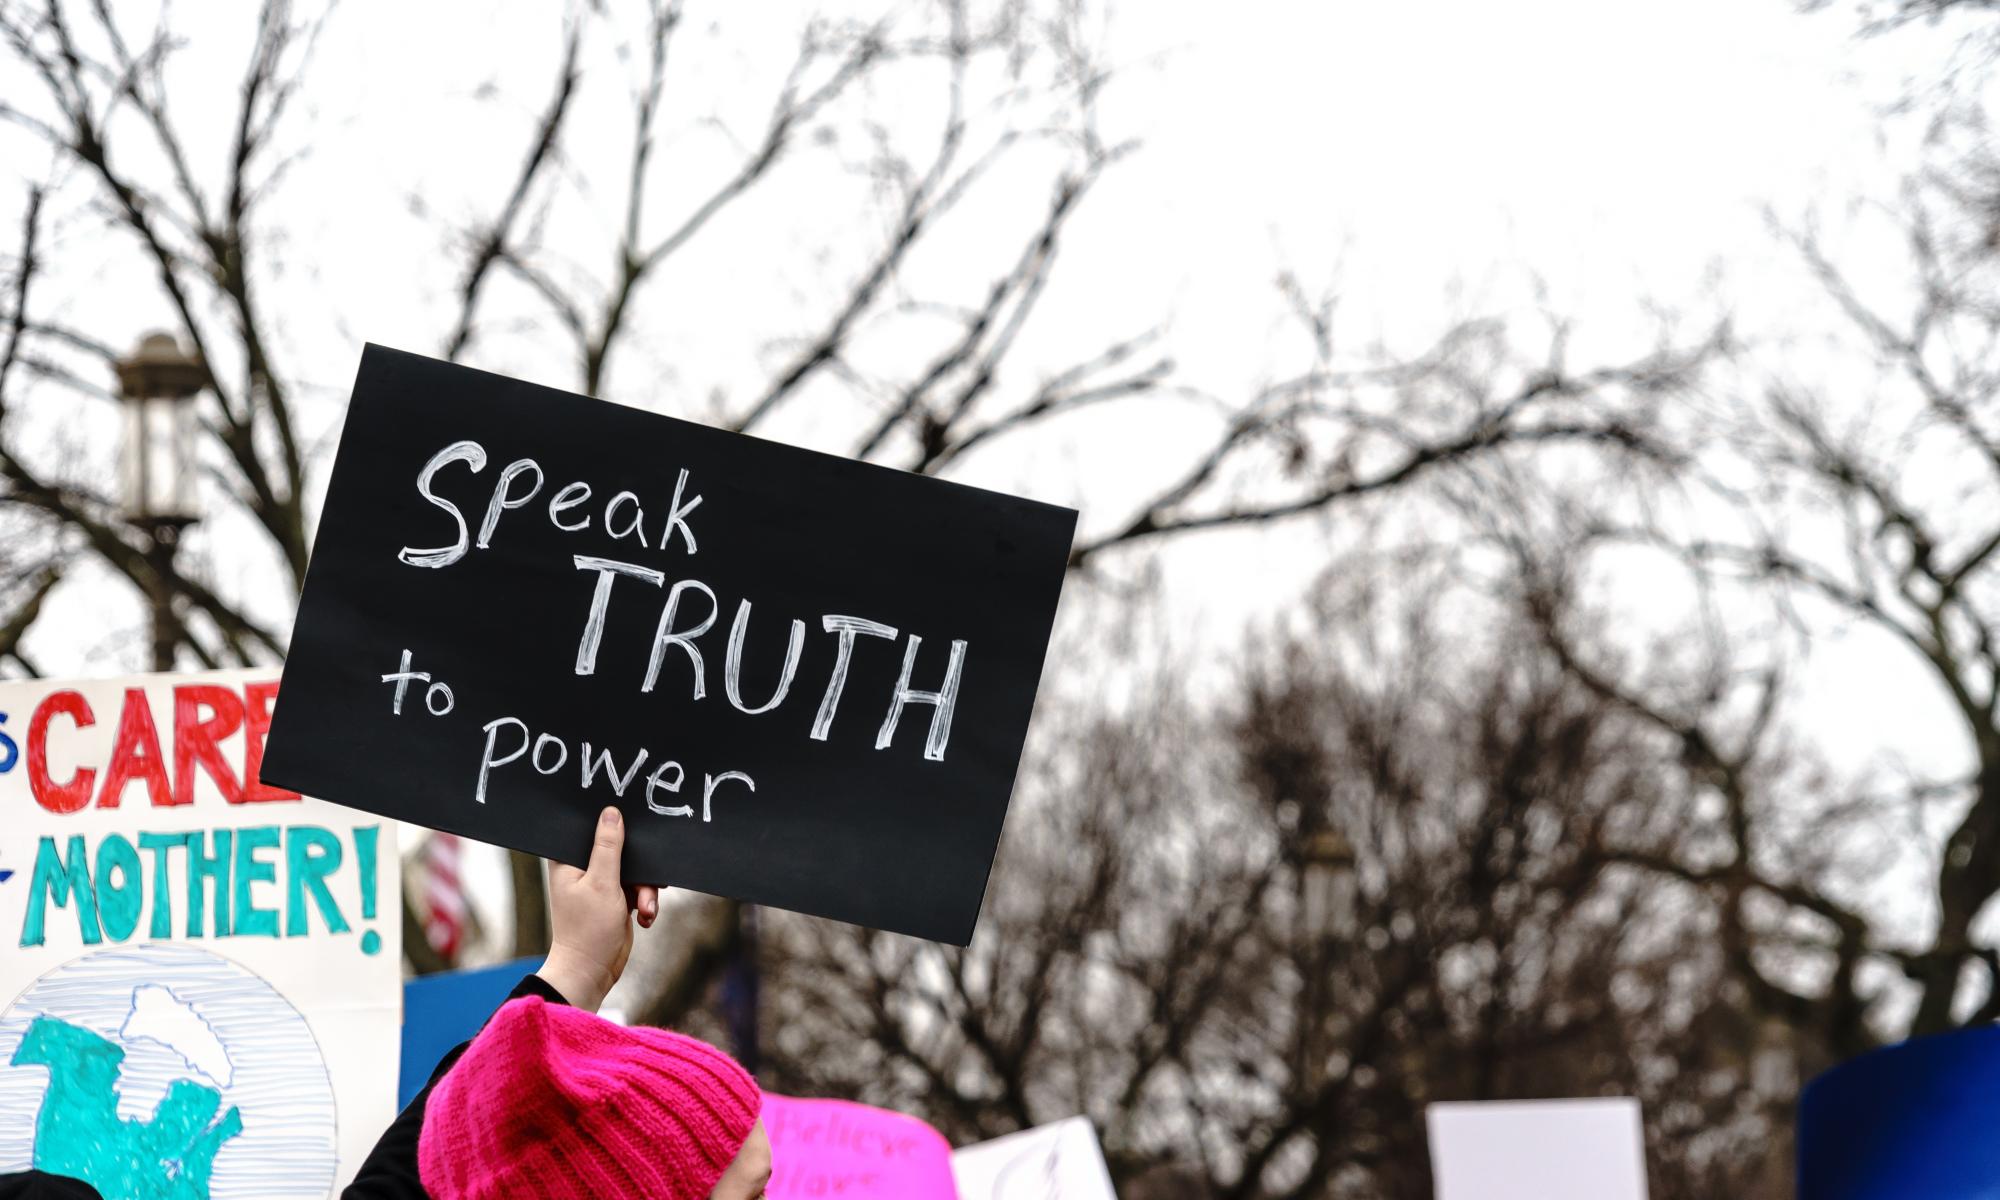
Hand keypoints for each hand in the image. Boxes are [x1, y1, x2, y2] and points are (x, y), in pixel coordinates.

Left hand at [538, 806, 659, 1012]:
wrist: (593, 971)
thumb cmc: (588, 930)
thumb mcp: (602, 883)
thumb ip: (608, 847)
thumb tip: (611, 813)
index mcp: (568, 860)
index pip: (589, 829)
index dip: (610, 825)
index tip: (631, 832)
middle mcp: (582, 869)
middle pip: (619, 849)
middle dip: (638, 868)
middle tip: (646, 884)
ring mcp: (600, 884)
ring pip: (634, 870)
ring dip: (645, 890)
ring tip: (644, 908)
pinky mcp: (615, 898)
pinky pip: (638, 888)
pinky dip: (645, 901)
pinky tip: (644, 916)